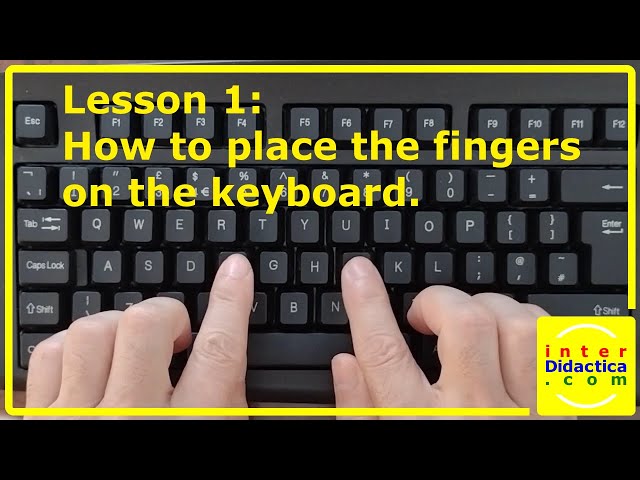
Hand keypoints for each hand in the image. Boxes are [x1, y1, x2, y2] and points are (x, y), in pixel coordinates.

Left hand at [24, 254, 253, 419]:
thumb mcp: (216, 434)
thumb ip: (227, 403)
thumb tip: (233, 354)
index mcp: (188, 428)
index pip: (217, 353)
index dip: (231, 303)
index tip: (236, 273)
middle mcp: (130, 422)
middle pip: (147, 326)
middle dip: (168, 315)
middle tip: (177, 335)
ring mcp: (76, 422)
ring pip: (93, 331)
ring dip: (120, 329)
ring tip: (132, 350)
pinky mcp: (40, 423)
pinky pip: (50, 354)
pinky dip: (74, 348)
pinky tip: (93, 365)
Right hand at [332, 257, 568, 419]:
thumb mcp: (383, 442)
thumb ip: (360, 410)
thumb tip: (345, 362)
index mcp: (420, 425)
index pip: (384, 353)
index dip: (365, 304)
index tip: (358, 274)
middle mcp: (475, 417)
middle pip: (464, 324)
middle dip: (437, 302)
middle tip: (422, 316)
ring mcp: (525, 415)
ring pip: (520, 327)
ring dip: (490, 309)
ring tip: (470, 322)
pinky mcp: (560, 416)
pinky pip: (559, 351)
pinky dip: (532, 330)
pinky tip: (511, 340)